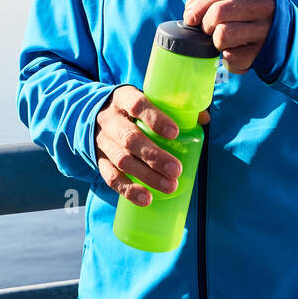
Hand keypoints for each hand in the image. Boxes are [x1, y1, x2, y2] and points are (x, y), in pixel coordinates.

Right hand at [94, 85, 211, 206]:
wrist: (93, 113)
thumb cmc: (131, 108)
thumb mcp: (146, 99)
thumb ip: (174, 107)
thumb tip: (204, 118)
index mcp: (123, 99)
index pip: (136, 105)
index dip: (155, 118)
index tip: (174, 133)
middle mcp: (110, 120)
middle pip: (129, 139)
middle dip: (154, 156)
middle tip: (176, 169)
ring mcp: (103, 142)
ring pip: (122, 161)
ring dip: (146, 176)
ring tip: (170, 186)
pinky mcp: (100, 161)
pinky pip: (111, 177)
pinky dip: (128, 190)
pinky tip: (146, 199)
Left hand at [183, 0, 274, 74]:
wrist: (291, 42)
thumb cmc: (257, 18)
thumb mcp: (245, 1)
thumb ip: (217, 0)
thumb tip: (190, 9)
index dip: (202, 4)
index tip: (190, 17)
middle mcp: (266, 10)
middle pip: (220, 12)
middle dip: (206, 23)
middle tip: (209, 30)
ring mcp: (266, 33)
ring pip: (222, 35)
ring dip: (215, 41)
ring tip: (223, 42)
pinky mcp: (262, 55)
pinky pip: (230, 57)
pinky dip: (225, 58)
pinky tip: (234, 53)